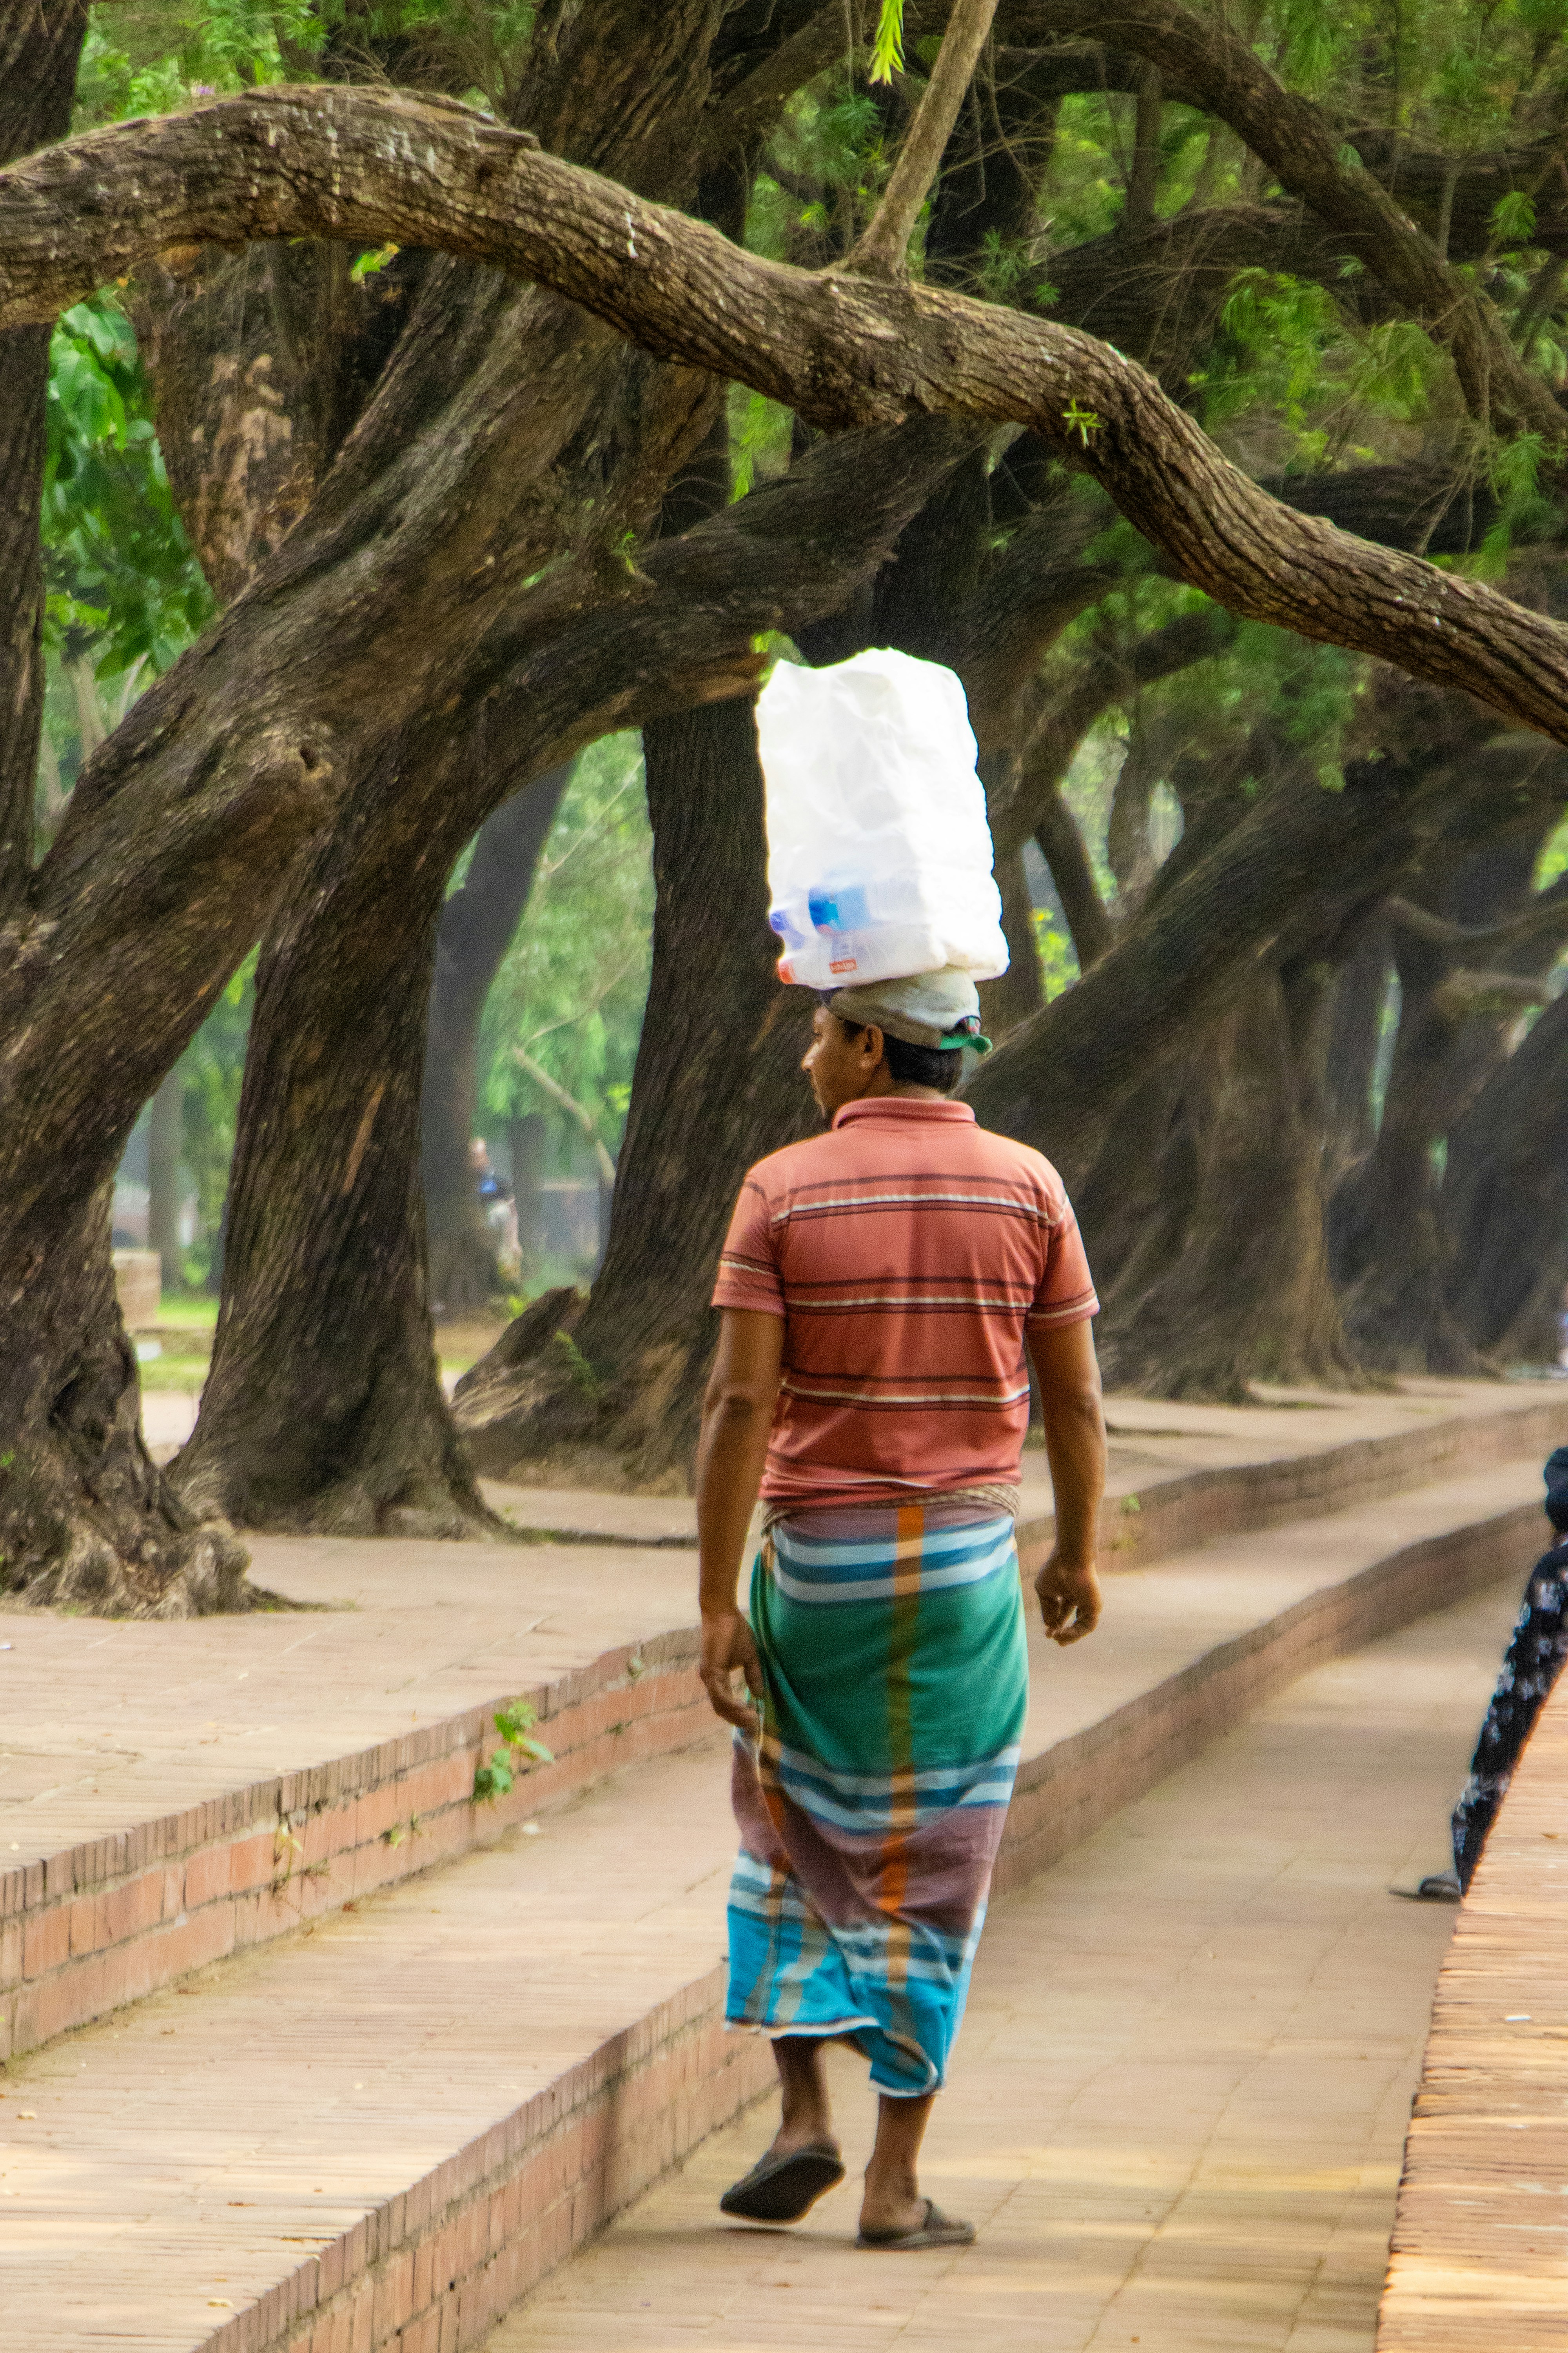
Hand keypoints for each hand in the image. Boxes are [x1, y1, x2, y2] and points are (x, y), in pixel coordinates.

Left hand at [700, 1608, 763, 1728]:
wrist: (723, 1612)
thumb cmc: (735, 1631)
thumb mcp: (750, 1657)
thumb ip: (753, 1676)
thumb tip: (760, 1695)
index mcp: (716, 1678)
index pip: (725, 1703)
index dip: (738, 1715)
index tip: (754, 1721)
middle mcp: (709, 1680)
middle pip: (721, 1709)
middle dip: (737, 1720)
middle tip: (754, 1726)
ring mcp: (708, 1676)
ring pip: (719, 1705)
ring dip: (735, 1715)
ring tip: (751, 1720)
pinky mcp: (710, 1670)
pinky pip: (719, 1694)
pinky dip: (731, 1704)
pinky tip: (744, 1708)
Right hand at [1035, 1549, 1100, 1645]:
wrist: (1070, 1559)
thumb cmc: (1055, 1570)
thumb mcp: (1044, 1592)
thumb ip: (1047, 1610)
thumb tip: (1050, 1626)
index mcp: (1068, 1592)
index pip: (1063, 1613)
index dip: (1055, 1624)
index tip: (1047, 1634)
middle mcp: (1080, 1598)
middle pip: (1075, 1621)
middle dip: (1064, 1632)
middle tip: (1055, 1639)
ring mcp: (1088, 1603)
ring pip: (1082, 1626)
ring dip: (1071, 1636)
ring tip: (1059, 1639)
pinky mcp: (1095, 1607)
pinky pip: (1088, 1626)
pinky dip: (1077, 1633)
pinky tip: (1064, 1633)